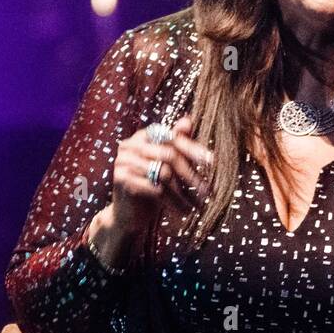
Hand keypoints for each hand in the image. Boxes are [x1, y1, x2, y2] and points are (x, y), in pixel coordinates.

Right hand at [108, 116, 213, 237]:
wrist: (130, 213)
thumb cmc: (153, 184)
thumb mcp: (168, 163)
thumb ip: (178, 142)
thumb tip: (188, 120)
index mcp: (142, 136)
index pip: (172, 138)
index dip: (193, 150)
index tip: (212, 162)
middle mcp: (130, 145)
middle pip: (169, 155)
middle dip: (190, 174)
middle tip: (207, 190)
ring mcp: (123, 161)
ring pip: (163, 173)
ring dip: (183, 190)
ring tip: (196, 202)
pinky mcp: (121, 179)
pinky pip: (153, 187)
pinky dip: (171, 199)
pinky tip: (181, 209)